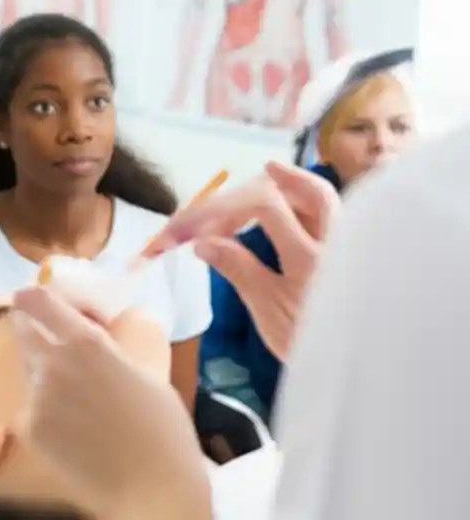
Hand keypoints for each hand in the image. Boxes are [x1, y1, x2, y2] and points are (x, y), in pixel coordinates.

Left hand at [10, 286, 210, 519]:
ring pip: (28, 367)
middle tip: (61, 340)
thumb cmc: (162, 427)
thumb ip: (122, 336)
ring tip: (78, 391)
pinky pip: (30, 403)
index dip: (37, 296)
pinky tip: (75, 423)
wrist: (152, 490)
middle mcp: (50, 365)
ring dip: (44, 367)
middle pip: (22, 328)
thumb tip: (109, 317)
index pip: (35, 299)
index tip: (47, 301)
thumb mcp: (151, 367)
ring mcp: (34, 398)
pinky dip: (46, 404)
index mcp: (83, 343)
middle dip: (38, 327)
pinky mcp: (27, 428)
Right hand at [143, 162, 337, 359]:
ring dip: (281, 186)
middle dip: (245, 193)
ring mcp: (346, 242)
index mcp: (314, 258)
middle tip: (206, 215)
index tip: (187, 234)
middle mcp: (337, 240)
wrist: (365, 370)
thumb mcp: (270, 312)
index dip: (220, 211)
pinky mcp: (348, 249)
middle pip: (294, 188)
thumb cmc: (315, 345)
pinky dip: (298, 200)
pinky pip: (325, 210)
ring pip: (317, 194)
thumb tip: (201, 241)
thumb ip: (240, 270)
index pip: (265, 205)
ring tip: (253, 184)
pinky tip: (279, 204)